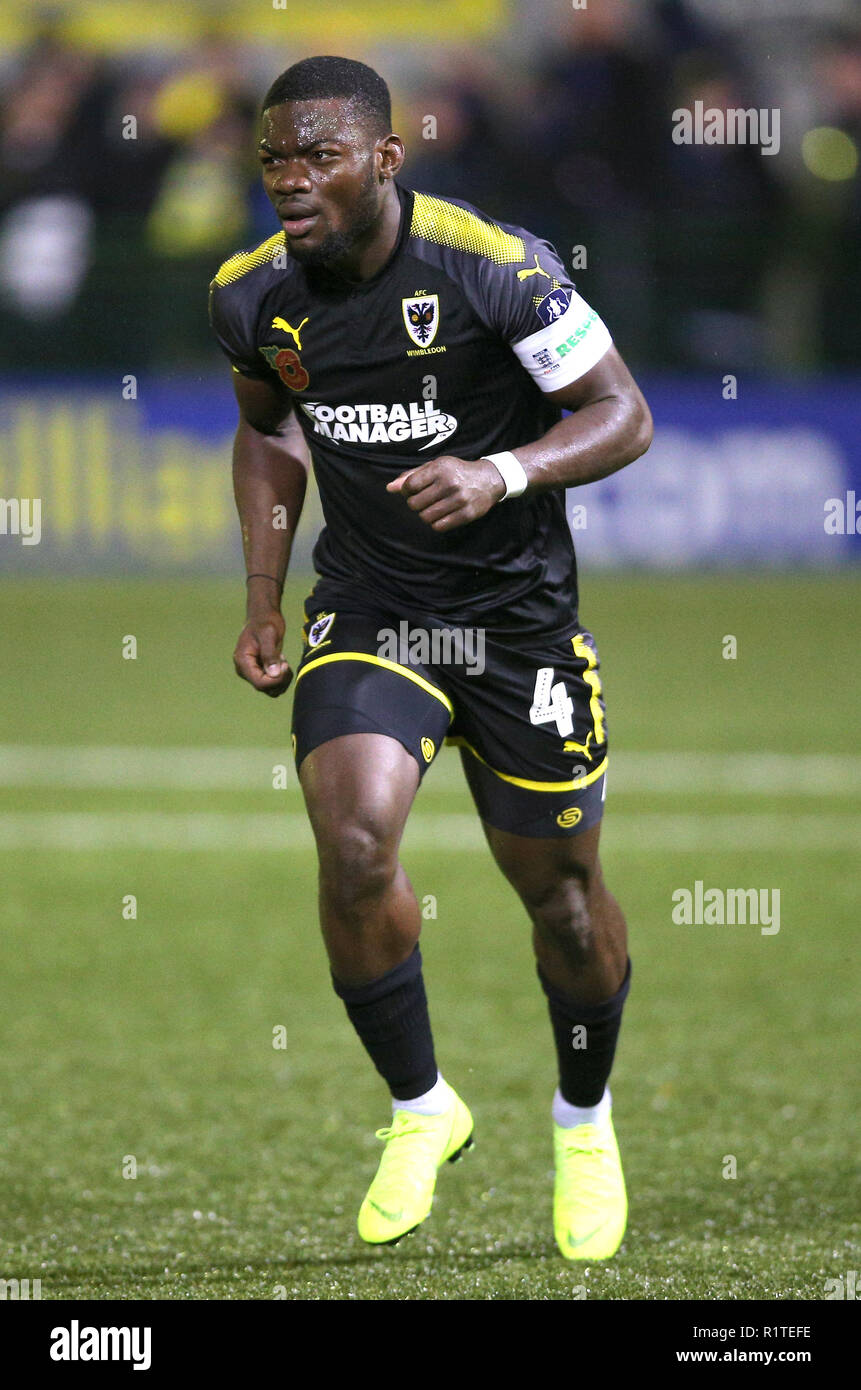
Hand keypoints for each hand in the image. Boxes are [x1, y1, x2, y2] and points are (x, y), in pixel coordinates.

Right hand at [233, 608, 291, 696]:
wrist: (263, 616)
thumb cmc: (265, 621)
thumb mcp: (269, 634)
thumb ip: (270, 654)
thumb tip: (274, 674)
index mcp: (243, 661)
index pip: (260, 683)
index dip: (276, 679)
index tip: (285, 664)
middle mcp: (244, 670)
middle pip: (265, 688)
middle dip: (280, 679)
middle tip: (285, 661)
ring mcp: (252, 672)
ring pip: (270, 689)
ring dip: (282, 680)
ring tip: (284, 661)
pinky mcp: (259, 672)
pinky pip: (272, 684)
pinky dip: (282, 678)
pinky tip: (282, 663)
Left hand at [386, 454, 506, 531]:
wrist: (487, 480)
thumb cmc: (455, 472)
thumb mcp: (435, 467)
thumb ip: (411, 476)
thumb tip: (389, 488)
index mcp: (440, 468)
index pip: (410, 486)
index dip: (406, 491)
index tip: (413, 491)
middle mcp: (449, 483)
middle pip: (414, 504)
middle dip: (415, 504)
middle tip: (424, 500)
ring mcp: (459, 499)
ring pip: (425, 517)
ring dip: (425, 515)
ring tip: (433, 507)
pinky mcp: (467, 514)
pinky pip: (439, 526)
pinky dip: (436, 523)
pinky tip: (442, 515)